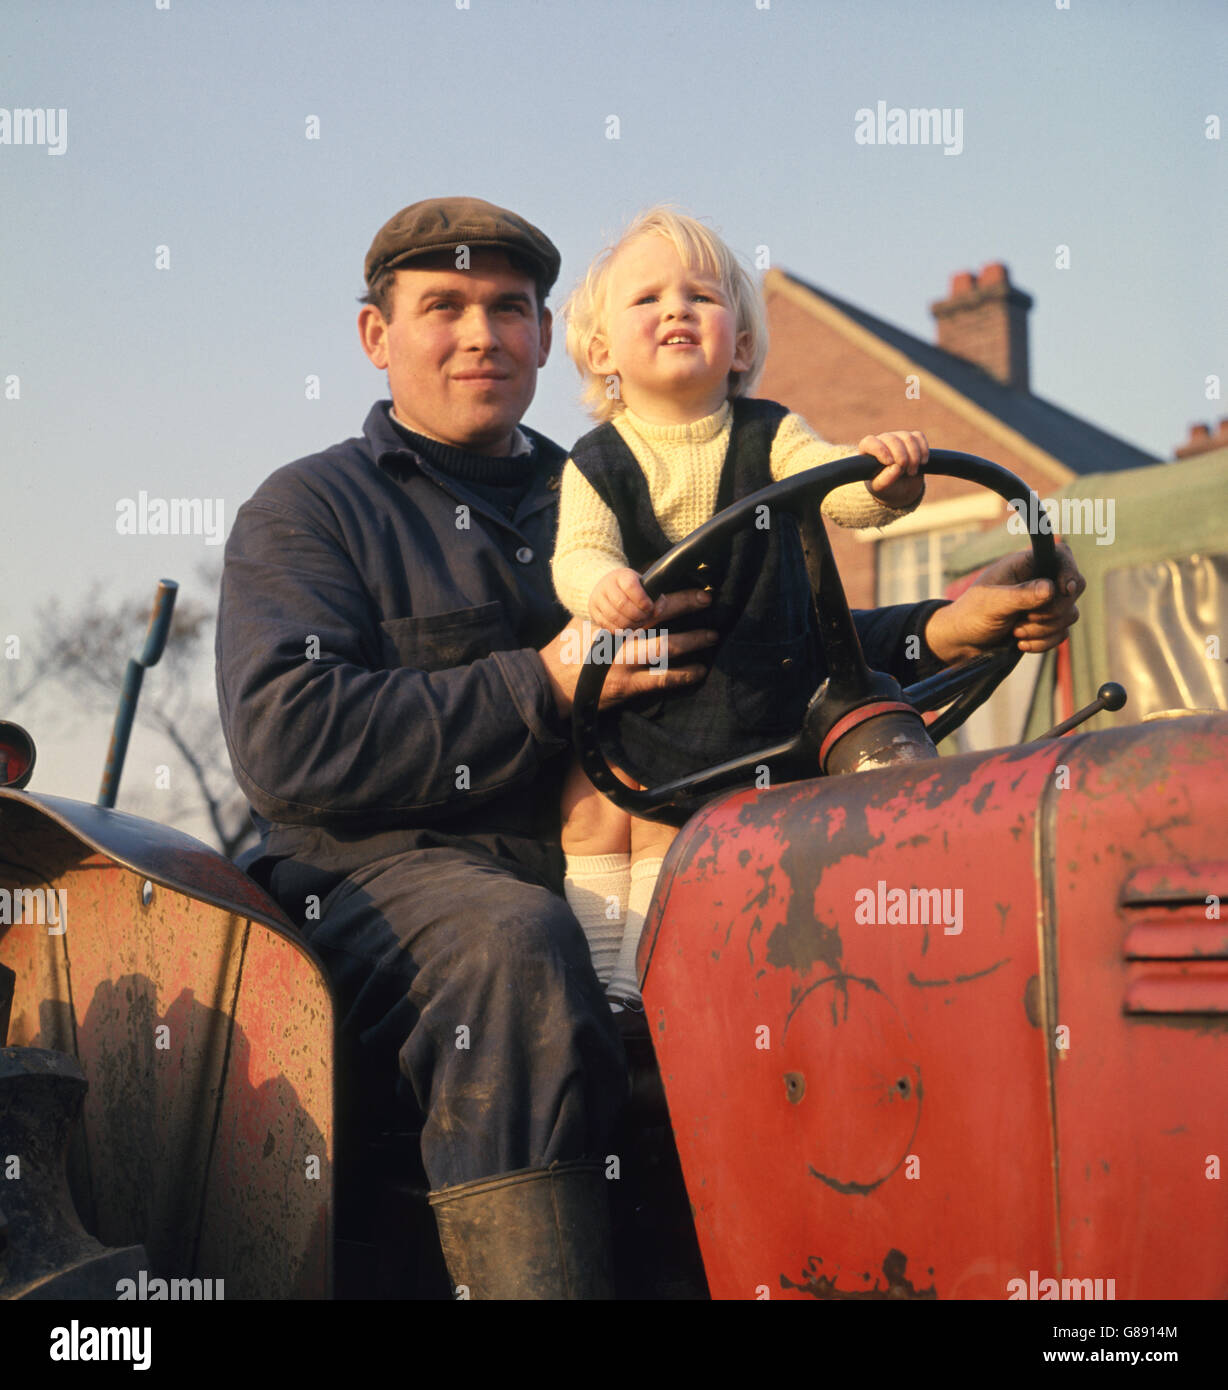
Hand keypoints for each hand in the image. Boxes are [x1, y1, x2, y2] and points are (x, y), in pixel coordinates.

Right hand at [540, 589, 717, 716]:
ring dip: (693, 640)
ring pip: (665, 646)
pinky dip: (683, 675)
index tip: (688, 577)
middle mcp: (618, 634)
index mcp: (610, 615)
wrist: (552, 682)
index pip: (642, 593)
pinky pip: (661, 679)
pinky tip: (699, 671)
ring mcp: (623, 660)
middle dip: (685, 603)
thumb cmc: (571, 646)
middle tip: (708, 598)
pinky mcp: (627, 685)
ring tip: (712, 635)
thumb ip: (610, 601)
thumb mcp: (585, 617)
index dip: (666, 585)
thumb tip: (640, 578)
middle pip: (658, 614)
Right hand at [590, 567, 653, 629]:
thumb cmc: (631, 588)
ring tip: (638, 623)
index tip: (649, 607)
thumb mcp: (644, 586)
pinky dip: (620, 630)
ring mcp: (597, 598)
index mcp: (621, 575)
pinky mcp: (593, 611)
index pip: (631, 586)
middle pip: (621, 604)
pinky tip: (628, 627)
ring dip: (629, 624)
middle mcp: (606, 585)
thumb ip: (656, 598)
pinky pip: (607, 625)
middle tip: (645, 618)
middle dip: (637, 615)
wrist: (608, 586)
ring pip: (614, 617)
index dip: (642, 600)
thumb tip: (657, 611)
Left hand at [859, 430, 927, 508]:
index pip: (870, 442)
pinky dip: (923, 450)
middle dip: (902, 457)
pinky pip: (919, 437)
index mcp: (868, 451)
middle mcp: (882, 441)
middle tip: (906, 472)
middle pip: (892, 439)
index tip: (890, 463)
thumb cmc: (885, 487)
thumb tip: (896, 468)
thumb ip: (884, 480)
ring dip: (914, 456)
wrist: (901, 488)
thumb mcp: (881, 488)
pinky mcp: (912, 438)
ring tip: (912, 471)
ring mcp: (897, 437)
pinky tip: (922, 462)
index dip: (880, 450)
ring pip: (907, 438)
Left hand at [924, 543, 1085, 664]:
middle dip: (1052, 610)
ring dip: (1043, 629)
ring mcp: (1046, 604)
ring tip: (1015, 632)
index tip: (1065, 589)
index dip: (1070, 571)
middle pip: (1075, 588)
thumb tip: (1051, 588)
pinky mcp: (1047, 625)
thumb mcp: (991, 603)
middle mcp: (1039, 581)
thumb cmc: (971, 615)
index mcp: (1026, 565)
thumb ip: (1020, 595)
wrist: (964, 643)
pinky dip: (1043, 642)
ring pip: (1070, 615)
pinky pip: (1062, 634)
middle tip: (1024, 618)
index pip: (1062, 556)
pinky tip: (1020, 644)